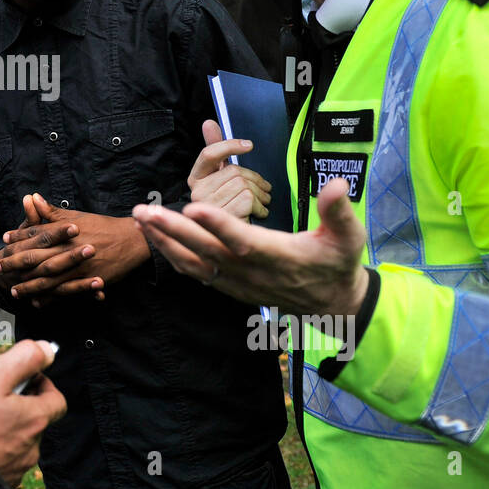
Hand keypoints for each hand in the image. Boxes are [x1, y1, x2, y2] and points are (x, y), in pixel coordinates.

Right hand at [0, 340, 66, 488]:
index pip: (57, 400)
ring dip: (6, 429)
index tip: (23, 379)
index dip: (42, 384)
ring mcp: (15, 468)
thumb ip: (24, 359)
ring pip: (19, 441)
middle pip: (36, 420)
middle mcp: (31, 448)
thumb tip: (47, 350)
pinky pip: (3, 461)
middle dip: (20, 406)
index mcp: (34, 419)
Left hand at [3, 193, 149, 304]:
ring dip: (29, 285)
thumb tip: (32, 197)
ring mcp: (78, 266)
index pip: (36, 234)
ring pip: (48, 278)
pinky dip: (50, 297)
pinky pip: (64, 291)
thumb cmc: (103, 226)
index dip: (19, 238)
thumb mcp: (77, 216)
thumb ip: (52, 212)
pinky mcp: (88, 280)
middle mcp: (69, 248)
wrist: (131, 240)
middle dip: (17, 263)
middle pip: (37, 257)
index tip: (4, 240)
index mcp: (65, 232)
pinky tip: (38, 302)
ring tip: (14, 290)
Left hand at [132, 177, 368, 318]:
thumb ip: (339, 211)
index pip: (243, 239)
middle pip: (207, 250)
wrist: (331, 304)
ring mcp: (237, 280)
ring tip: (140, 219)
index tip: (193, 207)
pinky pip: (195, 272)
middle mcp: (251, 270)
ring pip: (195, 263)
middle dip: (174, 230)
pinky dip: (171, 255)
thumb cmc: (338, 264)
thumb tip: (338, 184)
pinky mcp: (228, 285)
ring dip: (165, 241)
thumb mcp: (349, 237)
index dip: (218, 225)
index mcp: (278, 254)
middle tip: (146, 210)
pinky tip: (153, 238)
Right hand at [188, 120, 271, 219]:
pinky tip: (258, 212)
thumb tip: (209, 123)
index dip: (229, 146)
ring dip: (260, 194)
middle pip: (233, 171)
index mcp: (196, 179)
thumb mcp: (221, 176)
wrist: (231, 239)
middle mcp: (197, 194)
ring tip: (261, 201)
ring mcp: (208, 208)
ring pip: (243, 185)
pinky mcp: (223, 219)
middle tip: (263, 188)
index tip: (248, 145)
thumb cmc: (229, 205)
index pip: (209, 154)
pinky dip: (260, 207)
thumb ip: (215, 149)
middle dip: (254, 179)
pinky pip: (248, 200)